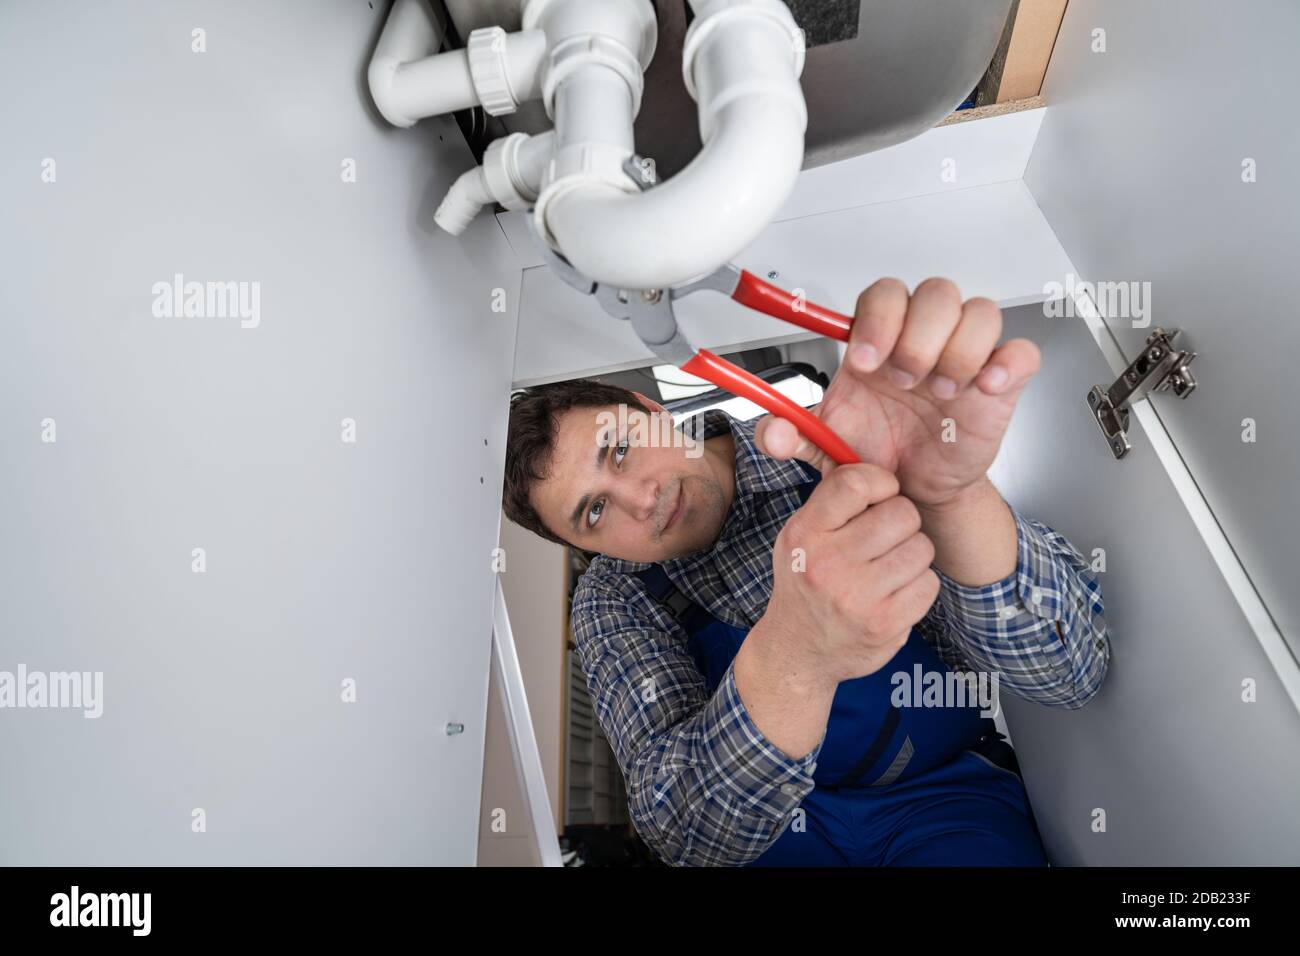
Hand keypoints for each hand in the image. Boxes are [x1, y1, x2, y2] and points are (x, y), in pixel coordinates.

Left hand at [756, 277, 1040, 511]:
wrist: (914, 492)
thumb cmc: (876, 454)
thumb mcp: (826, 448)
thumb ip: (792, 437)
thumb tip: (771, 430)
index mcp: (880, 343)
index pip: (883, 295)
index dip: (877, 319)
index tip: (866, 362)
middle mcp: (924, 340)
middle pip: (935, 292)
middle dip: (918, 335)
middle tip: (904, 380)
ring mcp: (966, 358)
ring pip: (979, 310)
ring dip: (958, 350)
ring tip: (940, 393)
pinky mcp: (1001, 383)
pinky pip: (1020, 351)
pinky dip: (1008, 362)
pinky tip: (986, 388)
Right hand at [763, 463, 938, 684]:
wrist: (798, 649)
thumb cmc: (806, 581)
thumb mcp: (800, 535)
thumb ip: (832, 502)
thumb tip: (874, 463)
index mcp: (805, 534)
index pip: (855, 483)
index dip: (880, 482)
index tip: (881, 494)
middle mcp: (828, 564)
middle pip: (901, 514)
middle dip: (902, 520)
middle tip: (887, 536)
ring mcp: (857, 598)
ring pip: (921, 548)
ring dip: (912, 554)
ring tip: (889, 566)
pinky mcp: (885, 625)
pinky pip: (929, 584)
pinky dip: (918, 586)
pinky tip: (894, 593)